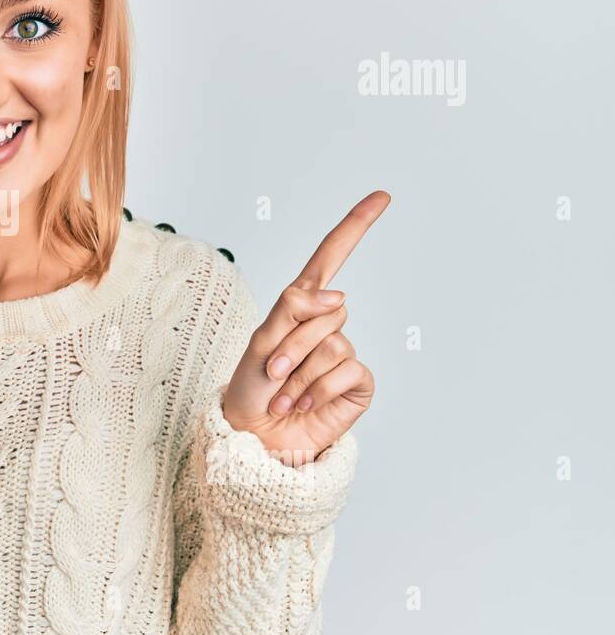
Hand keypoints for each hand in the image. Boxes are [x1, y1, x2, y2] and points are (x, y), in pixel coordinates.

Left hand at [220, 190, 389, 465]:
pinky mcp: (357, 382)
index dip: (356, 226)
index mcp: (300, 306)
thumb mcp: (260, 341)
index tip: (382, 196)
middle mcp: (327, 324)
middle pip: (324, 311)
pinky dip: (318, 390)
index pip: (331, 257)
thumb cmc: (251, 390)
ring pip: (332, 343)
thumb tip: (339, 294)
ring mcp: (345, 353)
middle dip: (291, 344)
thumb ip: (294, 309)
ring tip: (285, 394)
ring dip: (299, 373)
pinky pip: (346, 370)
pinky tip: (306, 405)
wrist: (257, 437)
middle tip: (273, 373)